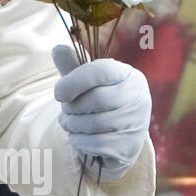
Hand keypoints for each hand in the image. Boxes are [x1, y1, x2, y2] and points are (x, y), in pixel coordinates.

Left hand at [52, 44, 151, 180]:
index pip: (100, 71)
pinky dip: (79, 141)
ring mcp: (137, 123)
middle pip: (96, 100)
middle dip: (72, 107)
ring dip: (72, 125)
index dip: (74, 81)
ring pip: (95, 123)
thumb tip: (57, 48)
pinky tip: (77, 137)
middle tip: (65, 111)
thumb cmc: (100, 105)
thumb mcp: (87, 85)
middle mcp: (138, 97)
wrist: (118, 139)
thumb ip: (72, 68)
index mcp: (127, 75)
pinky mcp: (129, 146)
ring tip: (68, 123)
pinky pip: (96, 143)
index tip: (57, 93)